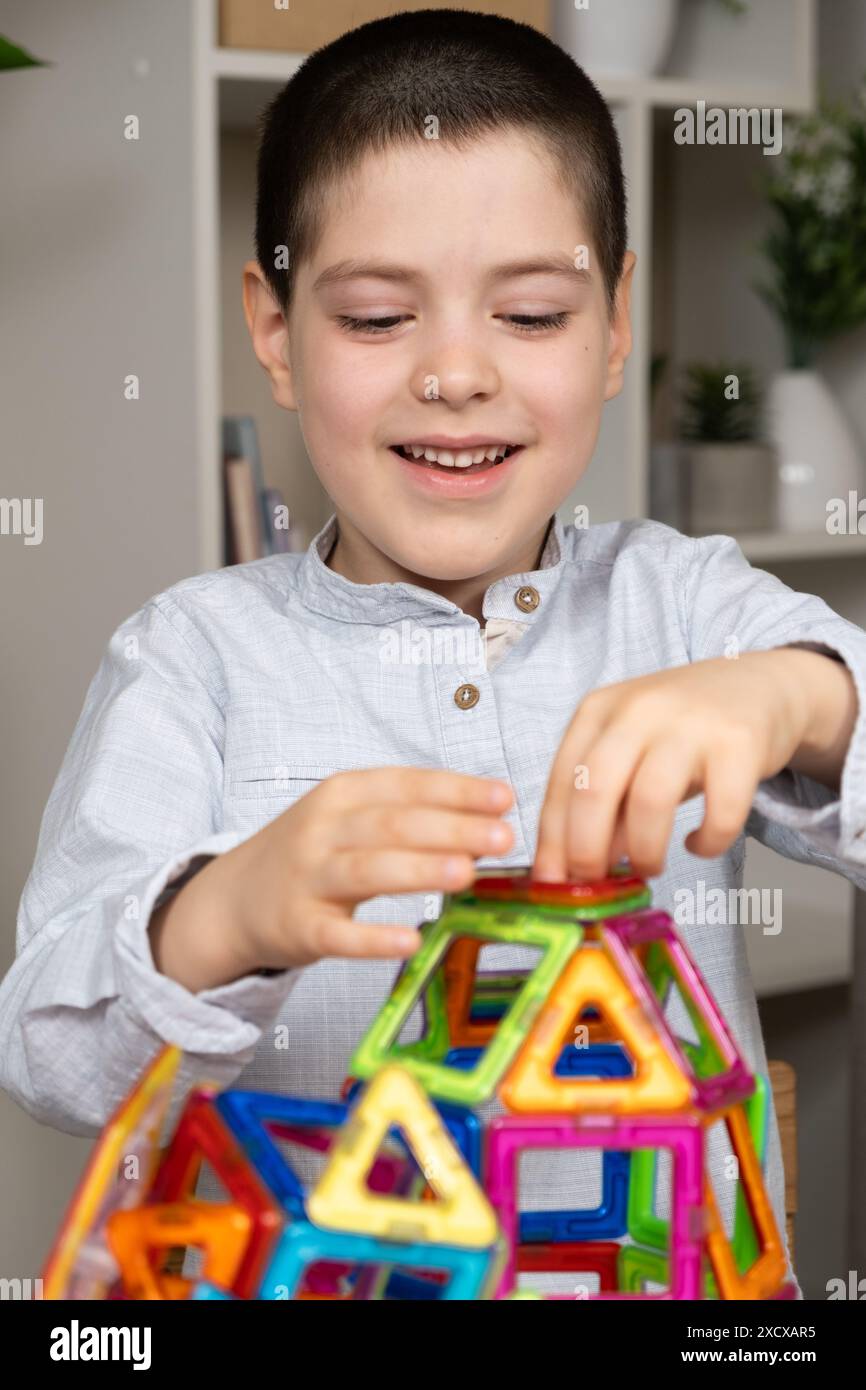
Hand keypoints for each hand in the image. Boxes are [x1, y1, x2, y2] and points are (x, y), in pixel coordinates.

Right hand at [149, 766, 513, 988]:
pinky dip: (373, 939)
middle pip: (393, 825)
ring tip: (468, 873)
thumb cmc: (312, 854)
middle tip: (503, 837)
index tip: (505, 798)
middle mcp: (323, 830)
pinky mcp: (299, 927)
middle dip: (452, 828)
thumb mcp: (349, 818)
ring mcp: (308, 879)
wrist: (234, 900)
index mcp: (342, 794)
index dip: (457, 790)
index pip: (406, 786)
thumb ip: (408, 814)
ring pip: (368, 871)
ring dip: (420, 870)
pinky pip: (338, 935)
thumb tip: (486, 817)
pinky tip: (409, 941)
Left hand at [532, 648, 847, 882]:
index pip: (561, 781)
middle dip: (586, 850)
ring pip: (650, 801)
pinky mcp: (740, 743)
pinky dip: (708, 842)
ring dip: (644, 851)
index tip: (552, 882)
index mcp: (599, 709)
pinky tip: (700, 844)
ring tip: (649, 867)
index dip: (552, 840)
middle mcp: (639, 709)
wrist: (757, 685)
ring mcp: (690, 723)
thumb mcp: (632, 753)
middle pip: (594, 789)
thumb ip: (606, 803)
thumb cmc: (682, 728)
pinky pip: (720, 811)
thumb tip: (579, 867)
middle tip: (596, 883)